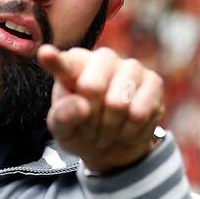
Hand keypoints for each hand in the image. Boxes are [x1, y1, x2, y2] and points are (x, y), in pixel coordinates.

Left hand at [38, 45, 164, 173]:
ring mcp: (131, 66)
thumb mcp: (63, 130)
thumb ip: (63, 118)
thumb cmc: (82, 129)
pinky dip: (130, 131)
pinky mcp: (154, 81)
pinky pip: (139, 114)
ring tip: (107, 130)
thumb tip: (82, 106)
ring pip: (117, 104)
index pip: (62, 63)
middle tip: (90, 129)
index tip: (45, 54)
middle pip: (91, 87)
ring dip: (110, 128)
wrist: (114, 144)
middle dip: (90, 119)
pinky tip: (127, 128)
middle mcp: (102, 57)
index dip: (54, 60)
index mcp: (73, 64)